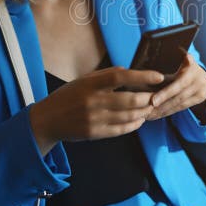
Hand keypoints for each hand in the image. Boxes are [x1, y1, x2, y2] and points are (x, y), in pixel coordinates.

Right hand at [29, 67, 163, 154]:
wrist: (48, 120)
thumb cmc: (69, 96)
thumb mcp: (83, 80)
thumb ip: (106, 75)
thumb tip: (131, 72)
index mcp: (90, 84)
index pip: (120, 77)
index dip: (142, 76)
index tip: (158, 76)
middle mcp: (93, 102)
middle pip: (129, 100)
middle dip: (148, 98)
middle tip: (158, 95)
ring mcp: (94, 119)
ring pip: (128, 116)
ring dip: (144, 112)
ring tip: (151, 107)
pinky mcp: (95, 133)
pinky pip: (121, 129)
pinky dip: (134, 124)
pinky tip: (140, 119)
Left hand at [146, 54, 205, 120]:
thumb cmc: (187, 68)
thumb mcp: (183, 62)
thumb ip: (174, 65)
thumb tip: (167, 67)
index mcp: (192, 72)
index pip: (178, 85)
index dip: (165, 94)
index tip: (153, 101)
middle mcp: (199, 83)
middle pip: (179, 97)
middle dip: (162, 105)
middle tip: (147, 112)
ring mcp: (201, 92)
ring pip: (180, 105)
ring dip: (164, 111)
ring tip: (150, 116)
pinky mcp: (200, 101)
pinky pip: (182, 108)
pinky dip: (169, 112)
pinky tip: (159, 115)